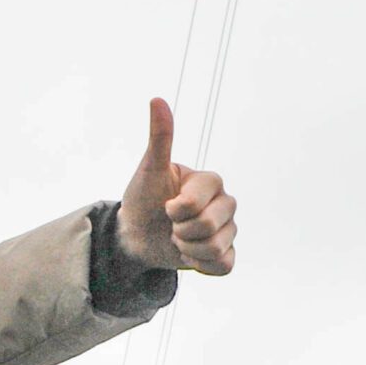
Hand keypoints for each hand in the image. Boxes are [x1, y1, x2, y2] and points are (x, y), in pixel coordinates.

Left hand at [117, 98, 236, 276]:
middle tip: (171, 224)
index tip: (166, 206)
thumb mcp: (149, 170)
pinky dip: (200, 265)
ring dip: (187, 249)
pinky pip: (224, 265)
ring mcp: (228, 229)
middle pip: (211, 226)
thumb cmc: (143, 198)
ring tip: (178, 239)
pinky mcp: (225, 254)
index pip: (199, 202)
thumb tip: (157, 99)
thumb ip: (160, 137)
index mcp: (212, 181)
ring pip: (216, 248)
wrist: (137, 235)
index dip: (177, 210)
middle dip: (181, 230)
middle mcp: (225, 203)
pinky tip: (189, 255)